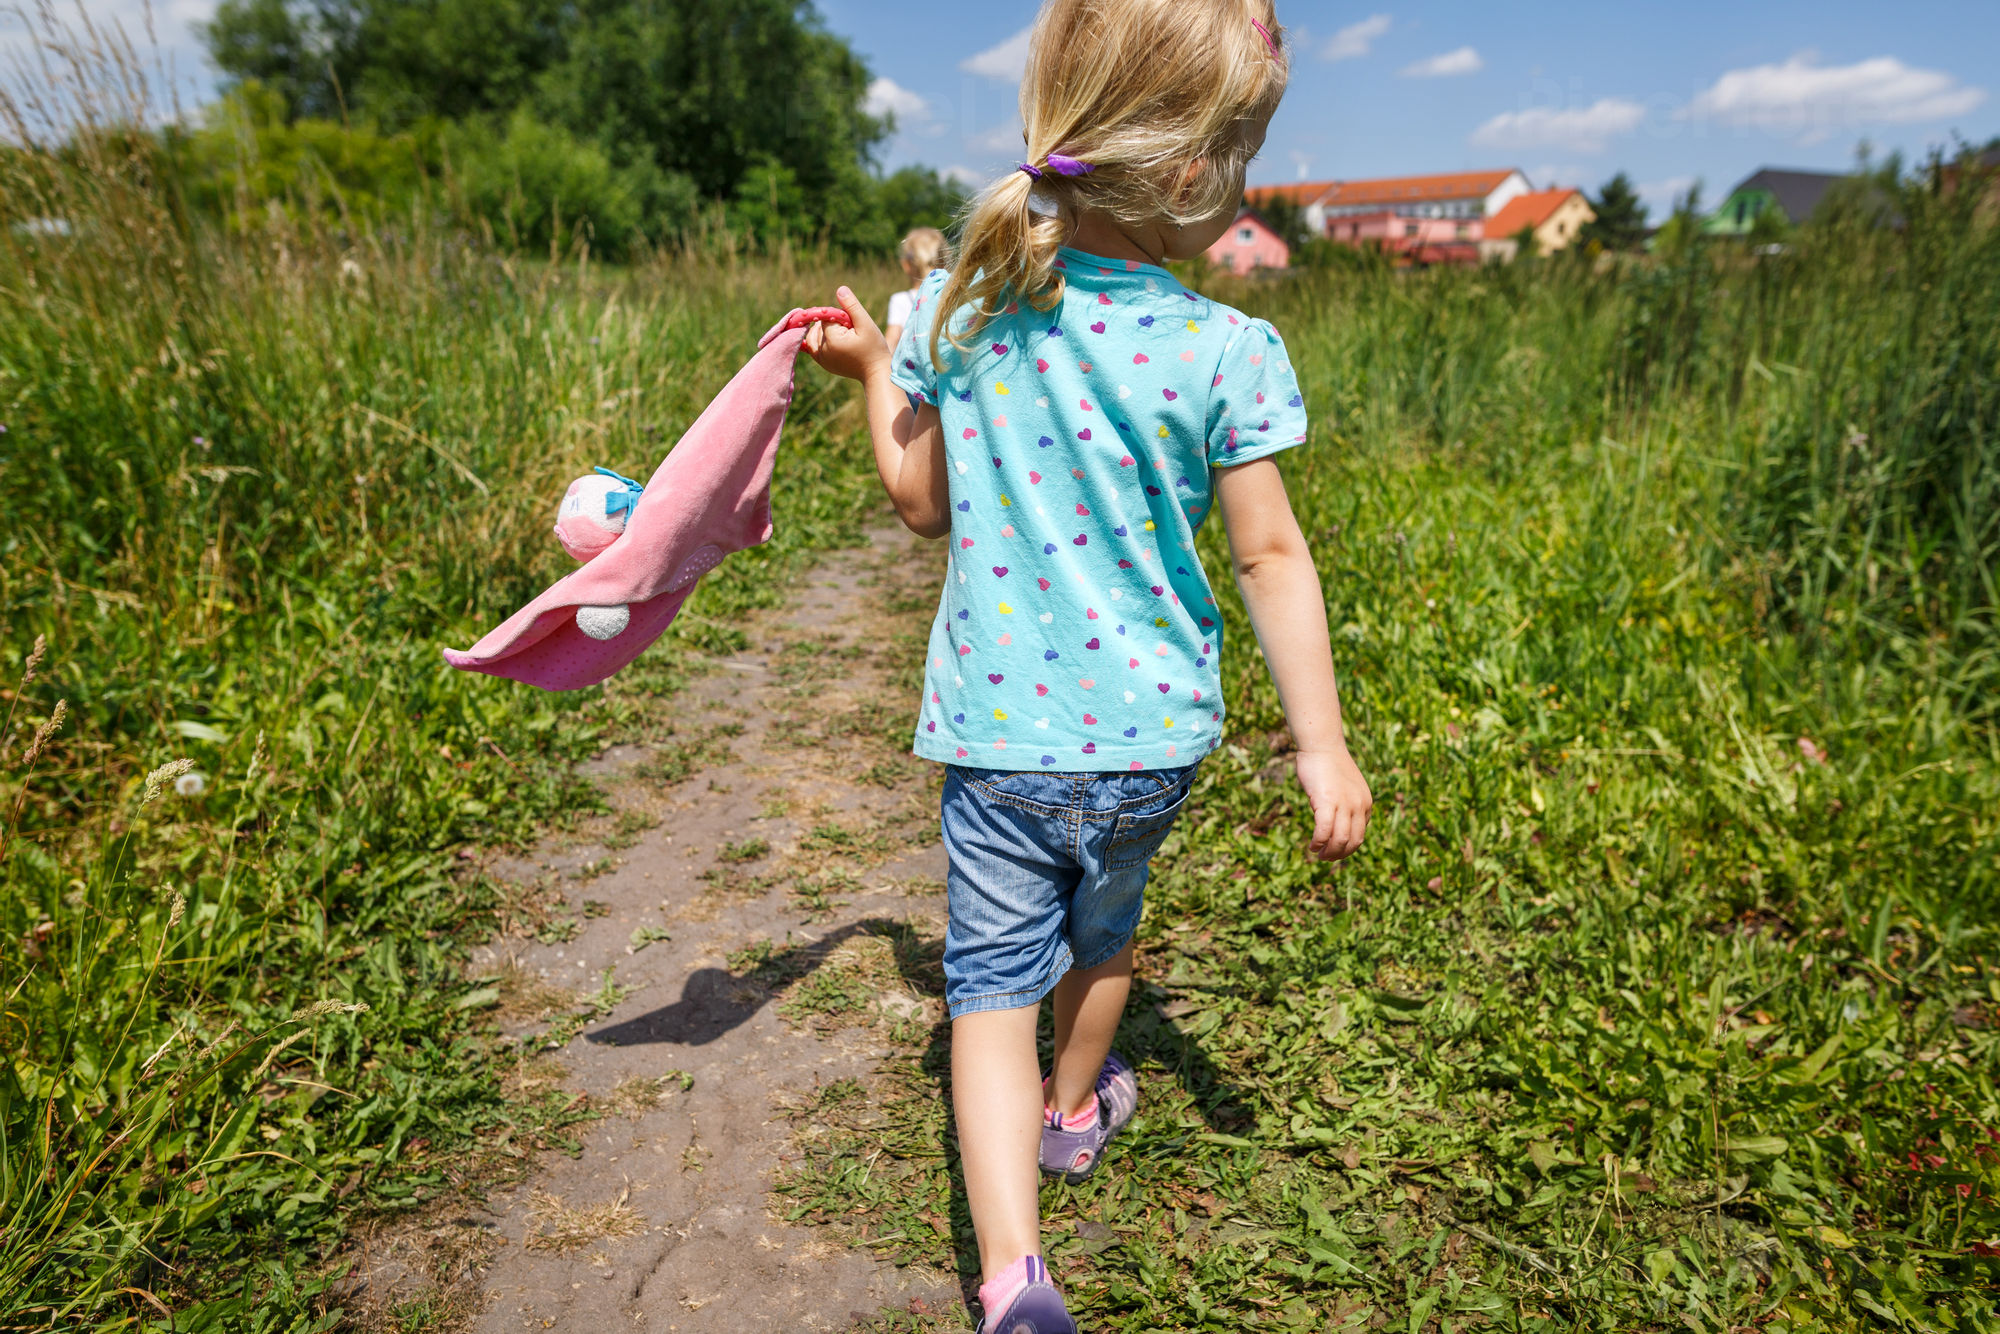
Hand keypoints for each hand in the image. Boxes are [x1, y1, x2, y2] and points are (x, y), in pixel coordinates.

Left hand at [803, 286, 890, 382]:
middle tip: (848, 330)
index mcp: (831, 340)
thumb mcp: (866, 324)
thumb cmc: (874, 347)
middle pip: (817, 326)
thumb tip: (840, 289)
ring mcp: (822, 360)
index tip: (850, 322)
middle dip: (830, 324)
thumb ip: (852, 306)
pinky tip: (830, 338)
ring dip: (824, 331)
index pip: (826, 317)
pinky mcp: (823, 364)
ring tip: (843, 335)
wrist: (876, 372)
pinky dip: (818, 339)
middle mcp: (822, 351)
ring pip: (812, 335)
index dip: (838, 316)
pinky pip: (812, 347)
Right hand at [1295, 747, 1371, 861]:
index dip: (1347, 848)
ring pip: (1340, 839)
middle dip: (1339, 854)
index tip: (1334, 851)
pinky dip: (1318, 842)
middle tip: (1326, 858)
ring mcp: (1344, 803)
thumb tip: (1336, 824)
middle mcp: (1359, 805)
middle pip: (1353, 841)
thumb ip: (1345, 805)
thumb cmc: (1329, 765)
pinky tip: (1312, 845)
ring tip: (1318, 854)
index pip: (1360, 835)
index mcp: (1366, 803)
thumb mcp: (1345, 788)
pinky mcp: (1327, 801)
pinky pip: (1323, 830)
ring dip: (1329, 852)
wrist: (1322, 746)